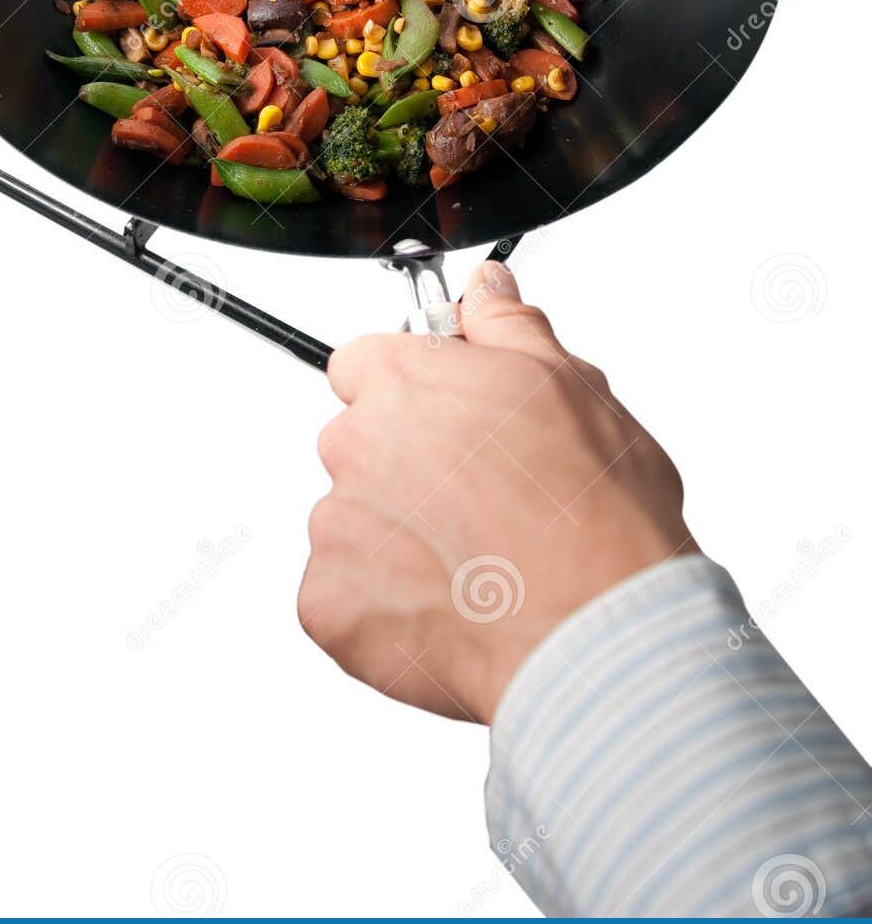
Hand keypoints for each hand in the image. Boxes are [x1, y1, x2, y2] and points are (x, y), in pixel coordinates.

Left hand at [298, 262, 696, 724]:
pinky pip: (344, 597)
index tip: (450, 416)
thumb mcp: (573, 387)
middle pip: (359, 444)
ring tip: (478, 563)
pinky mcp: (328, 607)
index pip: (366, 363)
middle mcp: (352, 447)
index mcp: (400, 381)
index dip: (413, 390)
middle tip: (481, 499)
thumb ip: (508, 327)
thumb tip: (486, 289)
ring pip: (353, 522)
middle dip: (407, 467)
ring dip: (398, 538)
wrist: (596, 634)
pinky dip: (385, 608)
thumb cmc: (593, 515)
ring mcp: (334, 530)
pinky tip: (452, 610)